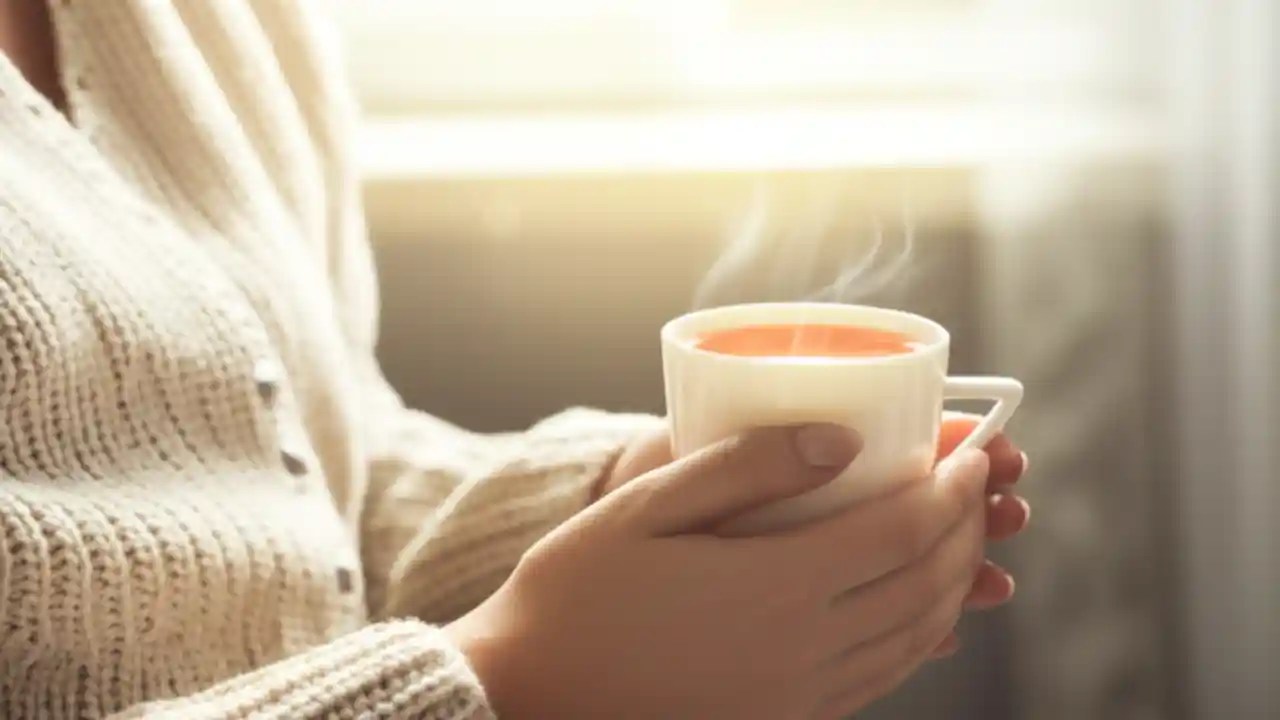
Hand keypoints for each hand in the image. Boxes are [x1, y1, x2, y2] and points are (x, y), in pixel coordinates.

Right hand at [448, 424, 990, 718]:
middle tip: (976, 484)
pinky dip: (919, 639)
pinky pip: (879, 680)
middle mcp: (801, 651)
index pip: (902, 531)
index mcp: (773, 588)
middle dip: (966, 528)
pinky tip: (916, 609)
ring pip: (915, 639)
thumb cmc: (575, 590)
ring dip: (955, 583)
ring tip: (962, 537)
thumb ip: (747, 466)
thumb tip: (843, 438)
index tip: (971, 451)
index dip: (952, 488)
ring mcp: (796, 698)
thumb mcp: (647, 506)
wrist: (530, 695)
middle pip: (925, 585)